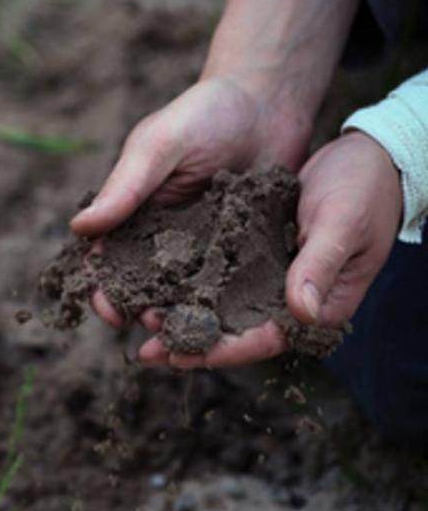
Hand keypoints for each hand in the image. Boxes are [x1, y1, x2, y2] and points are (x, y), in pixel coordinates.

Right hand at [73, 74, 312, 328]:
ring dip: (186, 314)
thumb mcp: (160, 147)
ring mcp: (204, 244)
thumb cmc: (205, 114)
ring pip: (188, 290)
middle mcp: (164, 235)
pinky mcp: (243, 247)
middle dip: (146, 311)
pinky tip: (236, 322)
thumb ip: (125, 187)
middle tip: (156, 329)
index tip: (110, 311)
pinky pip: (234, 281)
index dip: (104, 289)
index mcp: (132, 212)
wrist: (269, 101)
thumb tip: (78, 229)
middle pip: (146, 286)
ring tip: (193, 333)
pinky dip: (230, 302)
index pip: (108, 260)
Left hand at [137, 131, 402, 367]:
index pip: (267, 339)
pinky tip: (156, 285)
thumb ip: (319, 266)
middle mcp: (292, 300)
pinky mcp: (258, 257)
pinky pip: (221, 278)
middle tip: (148, 351)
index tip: (185, 355)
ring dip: (184, 316)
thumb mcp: (342, 223)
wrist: (368, 155)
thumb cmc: (365, 188)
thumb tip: (299, 313)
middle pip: (237, 333)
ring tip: (142, 320)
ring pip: (223, 309)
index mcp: (321, 304)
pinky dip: (190, 284)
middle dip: (192, 341)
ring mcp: (273, 279)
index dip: (225, 350)